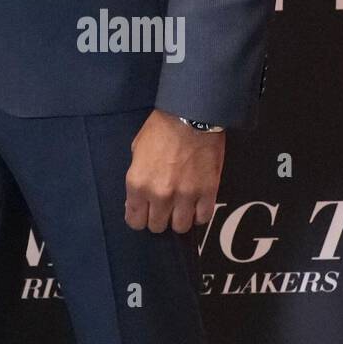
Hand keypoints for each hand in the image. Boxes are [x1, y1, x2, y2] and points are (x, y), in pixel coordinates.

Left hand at [125, 109, 224, 232]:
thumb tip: (138, 199)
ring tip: (179, 207)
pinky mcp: (207, 193)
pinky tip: (195, 205)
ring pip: (180, 227)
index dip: (138, 218)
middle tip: (162, 207)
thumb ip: (137, 178)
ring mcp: (185, 196)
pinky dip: (199, 215)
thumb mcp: (137, 151)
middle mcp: (160, 195)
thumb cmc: (160, 129)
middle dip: (158, 218)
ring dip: (179, 219)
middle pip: (157, 226)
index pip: (134, 221)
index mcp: (138, 183)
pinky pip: (203, 218)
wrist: (190, 116)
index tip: (143, 212)